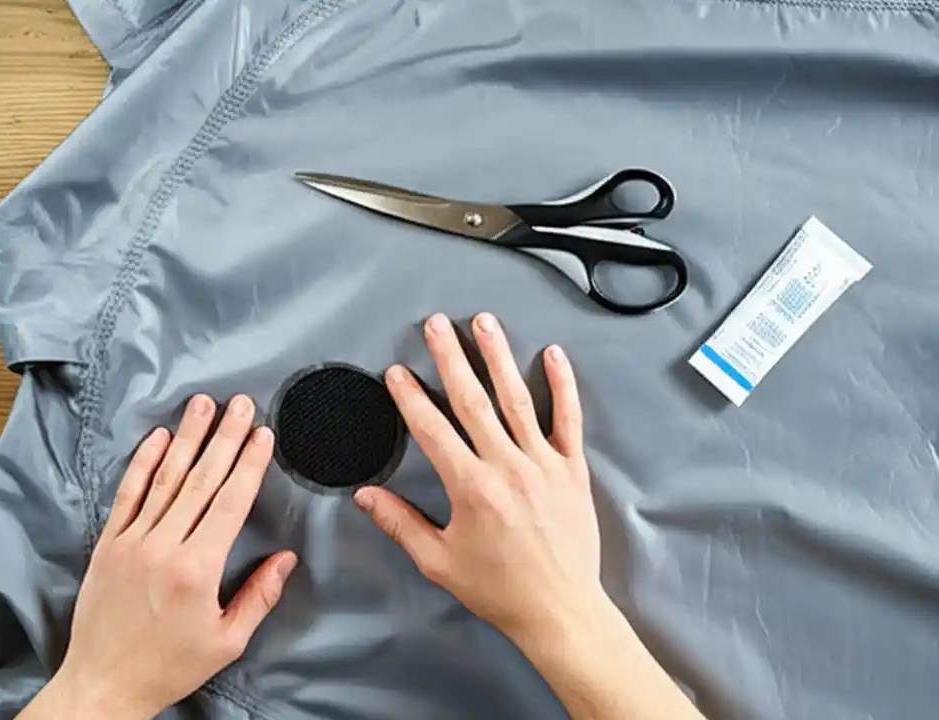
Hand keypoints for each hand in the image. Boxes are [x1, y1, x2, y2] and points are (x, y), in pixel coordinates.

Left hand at [21, 394, 296, 719]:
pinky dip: (143, 464)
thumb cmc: (168, 667)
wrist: (104, 685)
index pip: (230, 502)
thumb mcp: (226, 641)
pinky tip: (157, 438)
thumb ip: (258, 596)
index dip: (249, 463)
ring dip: (186, 438)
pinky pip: (128, 495)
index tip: (262, 434)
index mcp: (197, 569)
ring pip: (165, 479)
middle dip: (225, 437)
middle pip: (201, 479)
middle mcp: (163, 547)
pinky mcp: (108, 545)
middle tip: (240, 404)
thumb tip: (285, 559)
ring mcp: (132, 542)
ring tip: (202, 405)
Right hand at [354, 312, 601, 642]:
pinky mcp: (572, 470)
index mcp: (471, 488)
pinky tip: (554, 355)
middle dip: (451, 357)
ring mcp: (543, 465)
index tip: (397, 372)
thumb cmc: (500, 589)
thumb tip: (366, 497)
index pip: (433, 429)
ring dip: (498, 356)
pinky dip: (562, 385)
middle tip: (436, 324)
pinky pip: (568, 419)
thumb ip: (401, 524)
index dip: (410, 397)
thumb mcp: (439, 562)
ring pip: (517, 399)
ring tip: (484, 323)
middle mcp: (507, 468)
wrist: (559, 610)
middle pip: (472, 400)